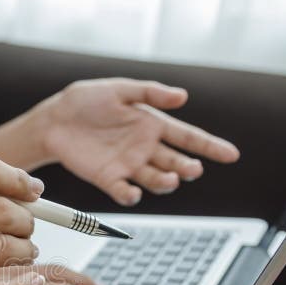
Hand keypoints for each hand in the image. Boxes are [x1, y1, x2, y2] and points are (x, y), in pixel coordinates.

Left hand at [35, 78, 239, 205]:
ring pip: (156, 180)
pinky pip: (125, 191)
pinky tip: (132, 192)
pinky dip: (131, 195)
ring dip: (165, 183)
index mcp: (152, 125)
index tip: (231, 155)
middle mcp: (145, 148)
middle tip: (192, 169)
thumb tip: (183, 97)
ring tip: (170, 180)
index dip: (211, 146)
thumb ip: (150, 93)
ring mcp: (128, 165)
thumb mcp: (119, 89)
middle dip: (187, 168)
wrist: (54, 120)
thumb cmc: (86, 101)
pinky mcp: (108, 178)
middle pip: (176, 163)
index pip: (189, 137)